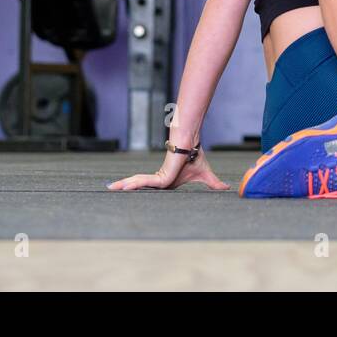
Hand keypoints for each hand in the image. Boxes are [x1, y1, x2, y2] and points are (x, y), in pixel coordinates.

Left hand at [106, 147, 229, 191]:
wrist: (193, 145)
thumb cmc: (196, 156)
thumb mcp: (204, 176)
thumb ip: (213, 184)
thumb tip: (228, 188)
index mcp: (167, 181)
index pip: (149, 188)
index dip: (137, 189)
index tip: (124, 191)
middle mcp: (160, 180)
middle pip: (140, 185)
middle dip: (124, 186)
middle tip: (109, 188)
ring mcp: (159, 178)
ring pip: (138, 184)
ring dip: (124, 185)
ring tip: (110, 187)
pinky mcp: (160, 178)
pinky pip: (145, 183)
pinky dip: (134, 185)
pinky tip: (122, 187)